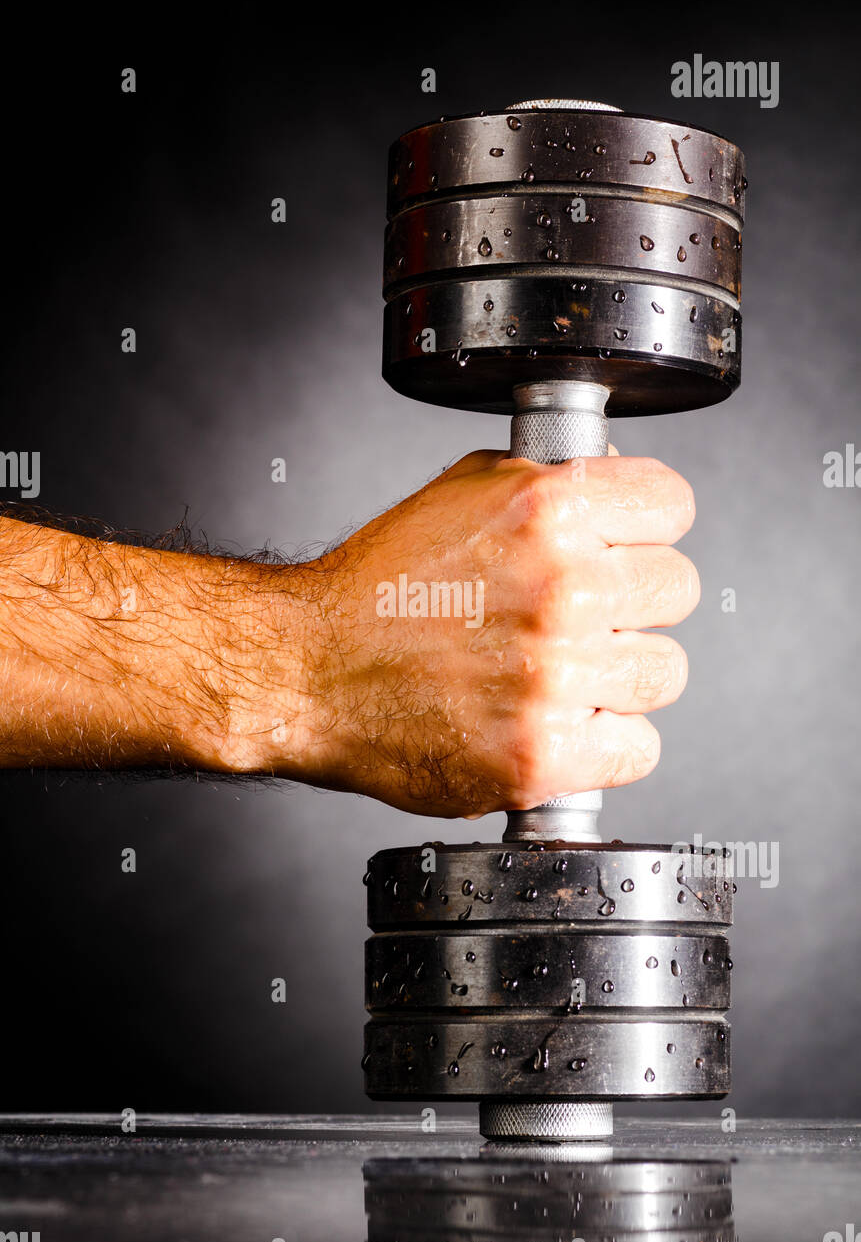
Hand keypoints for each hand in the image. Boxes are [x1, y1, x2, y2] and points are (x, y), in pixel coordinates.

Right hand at [254, 448, 698, 816]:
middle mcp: (561, 589)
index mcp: (547, 511)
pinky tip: (558, 725)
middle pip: (676, 588)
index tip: (629, 544)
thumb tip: (616, 492)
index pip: (670, 504)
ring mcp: (555, 678)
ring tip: (564, 676)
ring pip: (662, 672)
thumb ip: (549, 485)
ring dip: (621, 676)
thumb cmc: (376, 588)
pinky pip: (637, 750)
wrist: (308, 671)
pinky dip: (604, 745)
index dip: (647, 525)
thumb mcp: (461, 493)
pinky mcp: (543, 756)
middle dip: (633, 602)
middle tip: (585, 617)